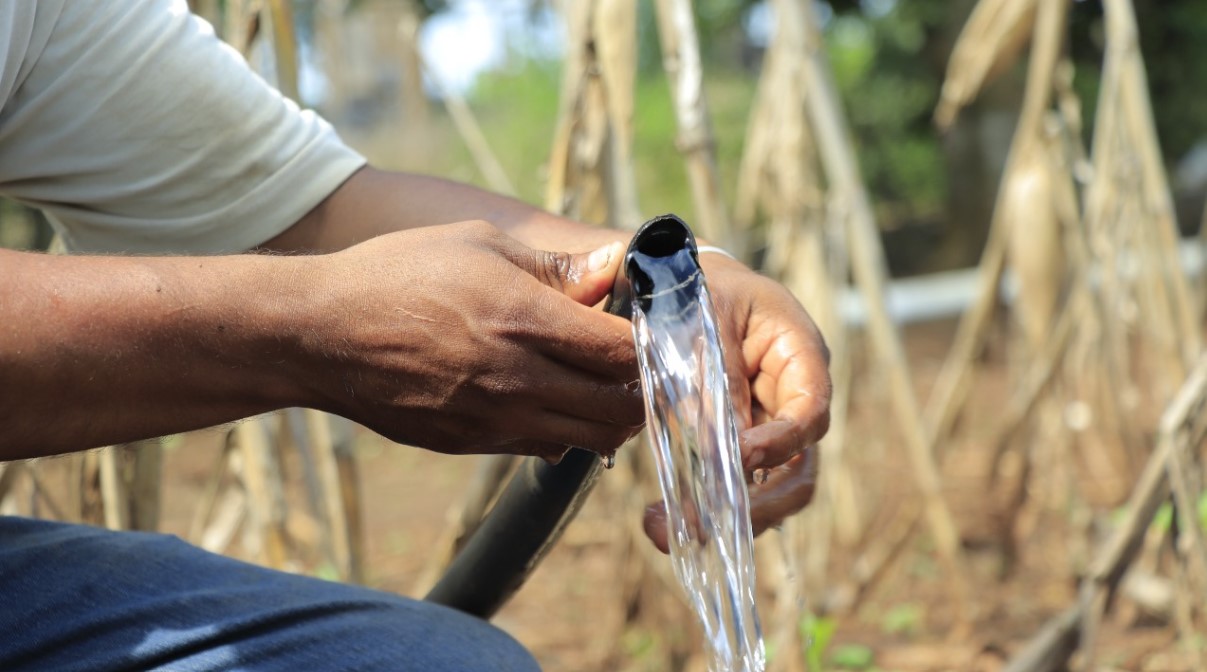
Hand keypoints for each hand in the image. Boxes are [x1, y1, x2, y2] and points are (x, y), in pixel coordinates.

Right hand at [301, 220, 643, 459]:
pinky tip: (548, 398)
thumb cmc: (399, 273)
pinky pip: (541, 448)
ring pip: (588, 440)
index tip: (653, 331)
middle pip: (618, 409)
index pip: (624, 354)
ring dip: (607, 417)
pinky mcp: (470, 444)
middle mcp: (517, 379)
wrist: (320, 333)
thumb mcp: (479, 244)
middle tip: (638, 366)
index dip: (652, 346)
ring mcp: (493, 419)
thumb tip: (612, 267)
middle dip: (640, 389)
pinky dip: (561, 430)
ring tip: (599, 386)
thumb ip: (554, 267)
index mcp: (525, 320)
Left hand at [642, 252, 830, 551]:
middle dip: (755, 507)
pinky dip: (703, 509)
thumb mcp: (704, 317)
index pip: (809, 412)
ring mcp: (766, 427)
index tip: (739, 457)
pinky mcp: (734, 445)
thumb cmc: (699, 287)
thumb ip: (713, 376)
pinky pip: (731, 486)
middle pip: (798, 471)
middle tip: (701, 526)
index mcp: (800, 355)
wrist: (678, 279)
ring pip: (767, 491)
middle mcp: (792, 400)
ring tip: (659, 530)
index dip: (779, 442)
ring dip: (724, 520)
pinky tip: (659, 522)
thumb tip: (713, 445)